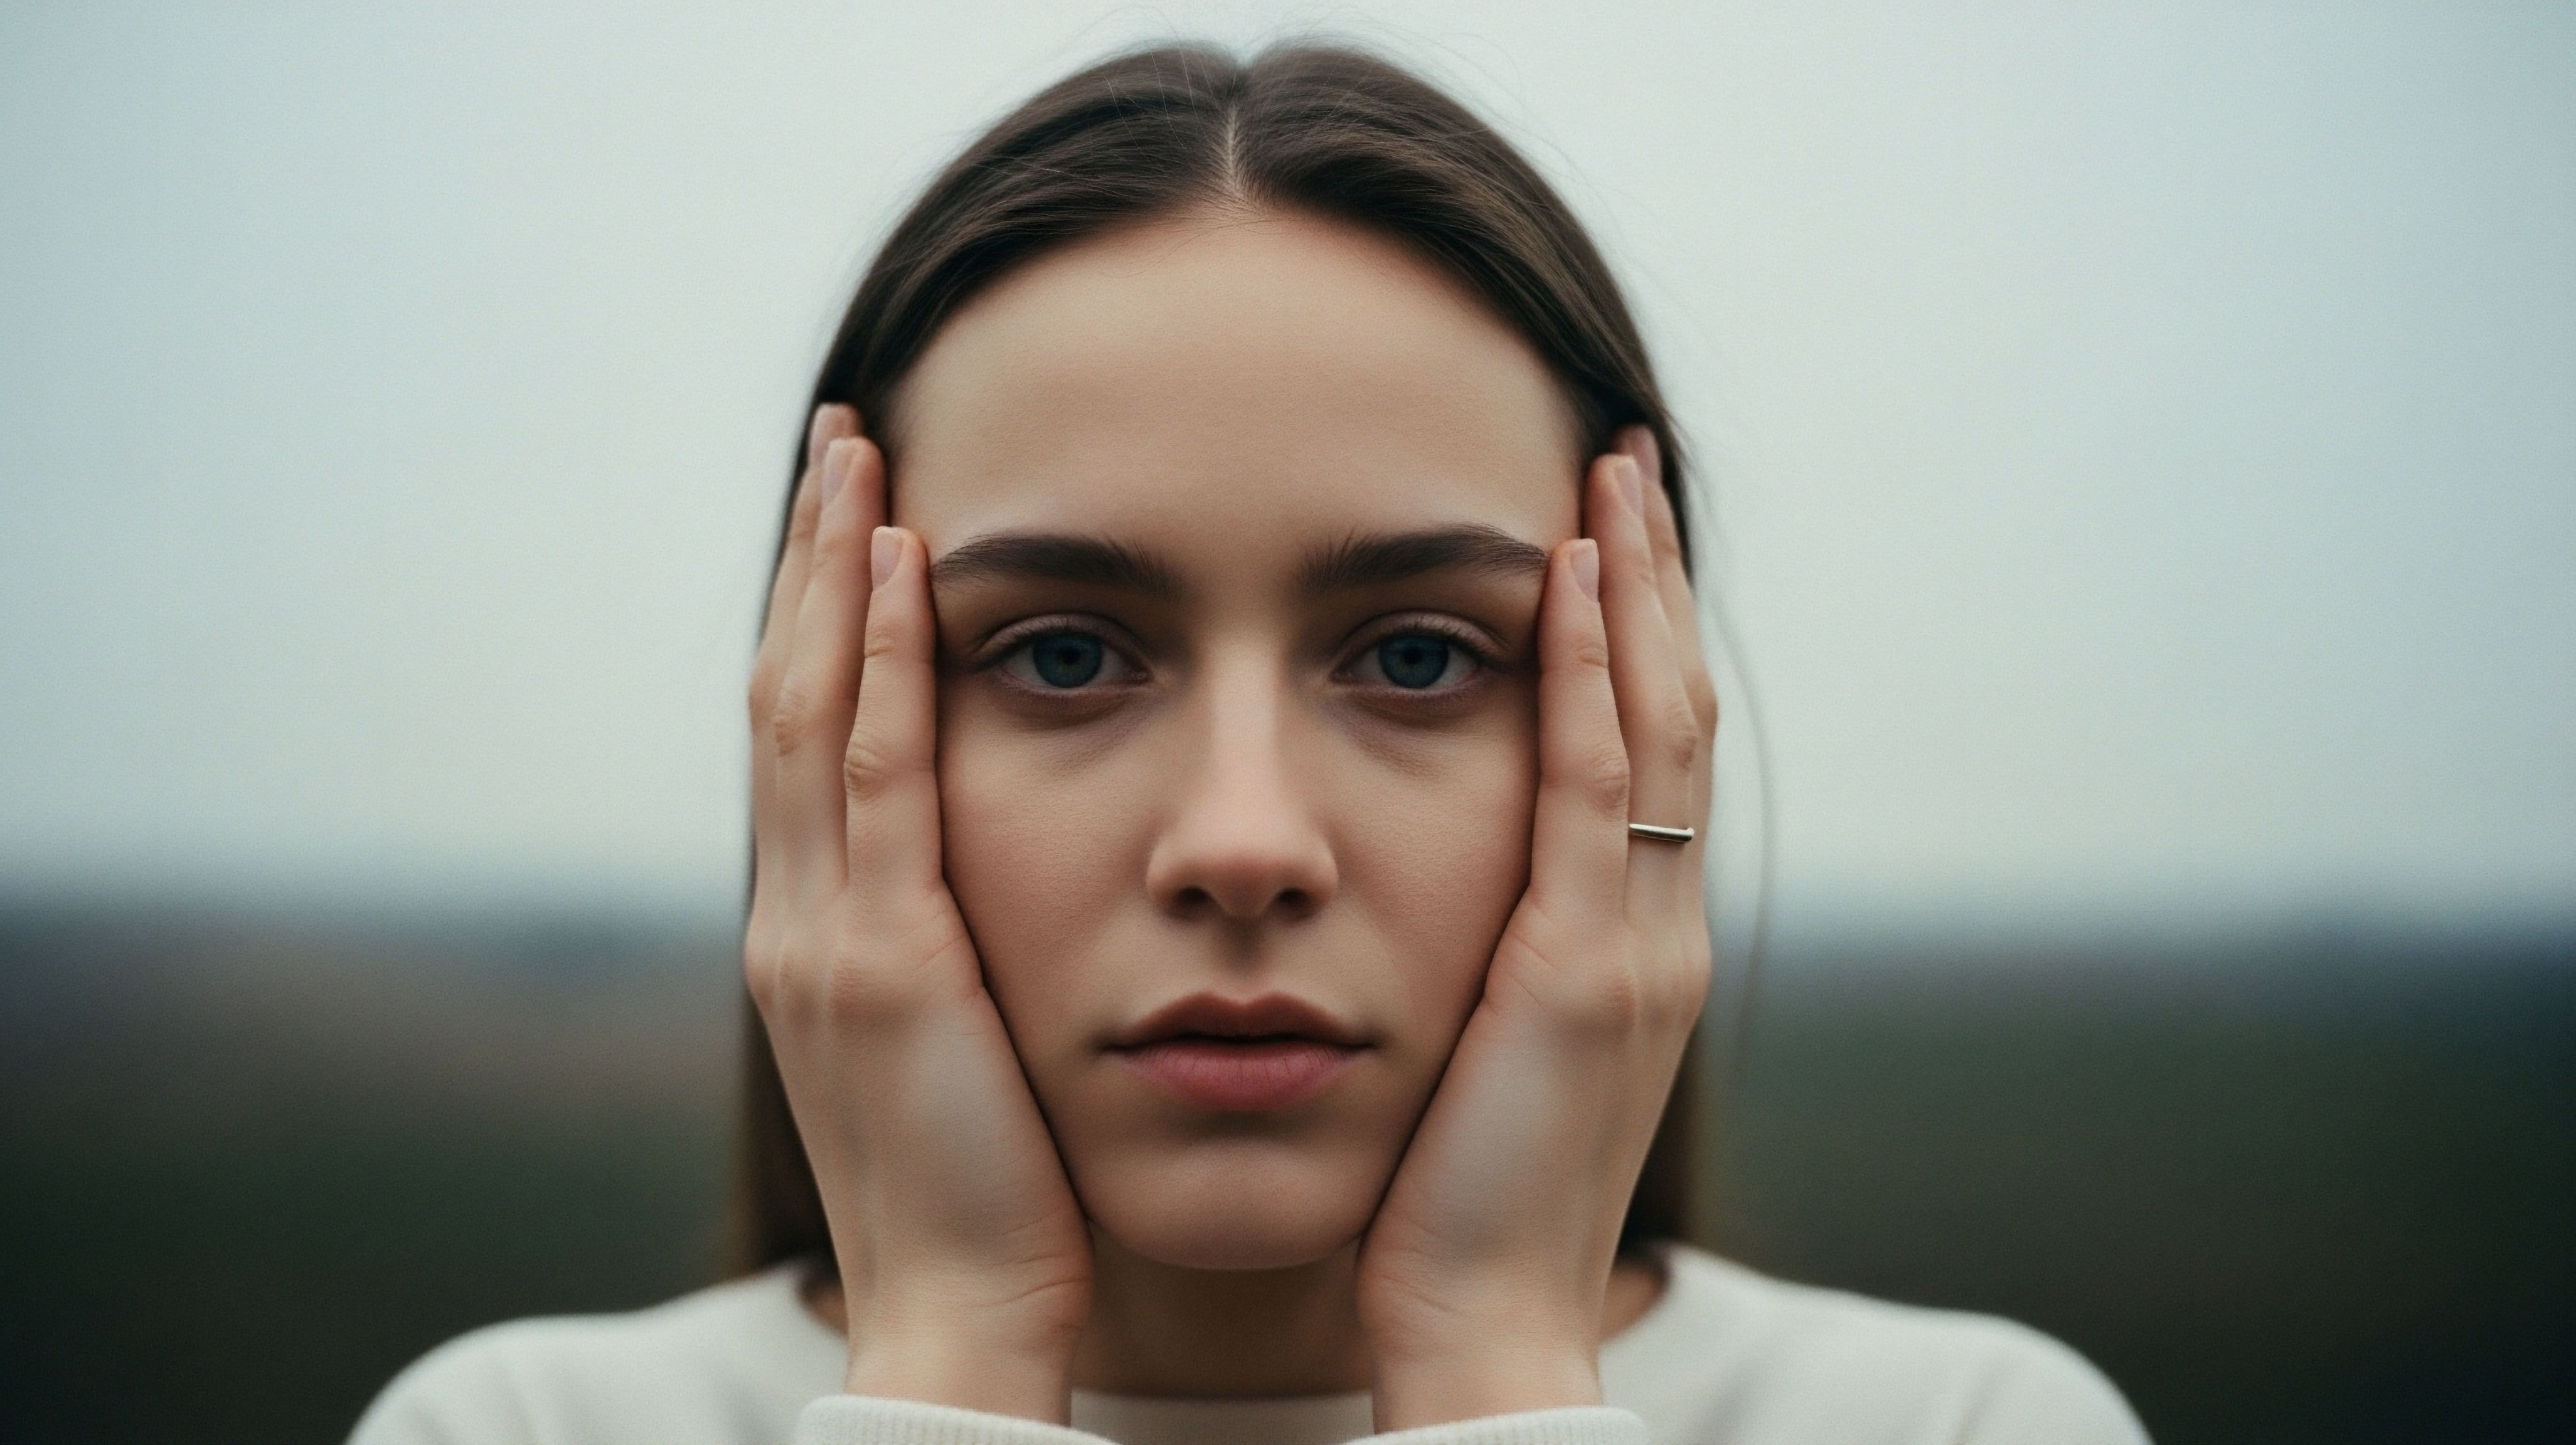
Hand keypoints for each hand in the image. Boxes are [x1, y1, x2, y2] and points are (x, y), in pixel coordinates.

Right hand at [746, 406, 1090, 1421]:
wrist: (960, 1320)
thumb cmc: (987, 1196)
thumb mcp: (952, 1047)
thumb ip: (945, 949)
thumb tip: (981, 877)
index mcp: (821, 934)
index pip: (807, 738)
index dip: (821, 616)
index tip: (854, 510)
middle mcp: (799, 917)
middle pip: (786, 693)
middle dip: (809, 560)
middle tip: (842, 434)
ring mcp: (825, 935)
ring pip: (808, 709)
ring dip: (829, 571)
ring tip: (859, 452)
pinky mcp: (881, 963)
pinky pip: (872, 779)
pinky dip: (873, 662)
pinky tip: (898, 565)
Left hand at [1357, 432, 1716, 1427]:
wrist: (1478, 1331)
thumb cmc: (1449, 1208)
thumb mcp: (1479, 1056)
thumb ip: (1483, 962)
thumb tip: (1432, 892)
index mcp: (1624, 948)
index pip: (1642, 756)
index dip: (1632, 637)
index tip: (1599, 530)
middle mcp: (1654, 931)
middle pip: (1668, 712)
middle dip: (1651, 581)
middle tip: (1623, 457)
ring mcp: (1638, 947)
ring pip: (1654, 725)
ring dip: (1635, 590)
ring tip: (1610, 472)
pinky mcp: (1588, 972)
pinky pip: (1600, 787)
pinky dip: (1593, 674)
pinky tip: (1570, 577)